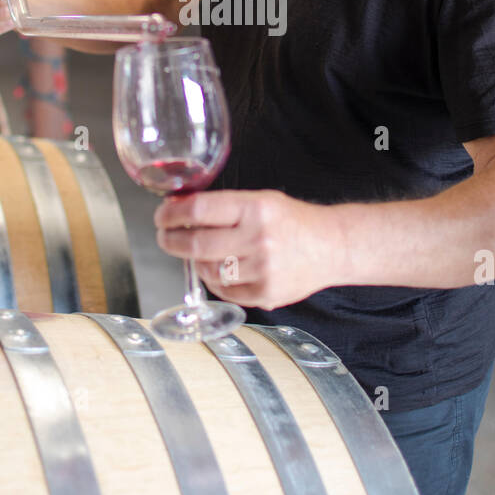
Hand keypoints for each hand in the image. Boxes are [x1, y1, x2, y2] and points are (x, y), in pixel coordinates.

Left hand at [153, 189, 342, 310]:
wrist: (332, 247)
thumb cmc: (293, 221)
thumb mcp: (262, 200)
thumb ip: (224, 206)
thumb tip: (180, 208)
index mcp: (255, 208)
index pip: (199, 210)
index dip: (172, 213)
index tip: (162, 215)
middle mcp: (258, 238)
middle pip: (196, 244)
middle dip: (171, 240)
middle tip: (164, 236)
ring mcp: (262, 269)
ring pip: (207, 270)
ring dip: (194, 261)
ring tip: (196, 252)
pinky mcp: (265, 294)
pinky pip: (224, 291)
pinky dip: (214, 280)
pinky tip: (218, 269)